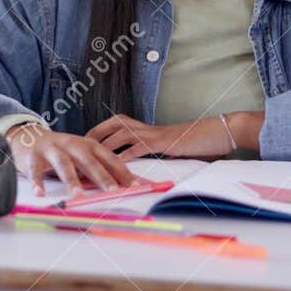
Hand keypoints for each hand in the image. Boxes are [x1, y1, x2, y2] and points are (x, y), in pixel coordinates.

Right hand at [3, 122, 140, 196]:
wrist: (30, 137)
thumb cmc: (62, 150)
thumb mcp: (83, 156)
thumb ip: (102, 170)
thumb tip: (129, 187)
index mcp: (89, 145)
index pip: (110, 159)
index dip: (123, 173)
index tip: (136, 187)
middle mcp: (73, 145)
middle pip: (89, 161)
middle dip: (102, 177)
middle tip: (113, 192)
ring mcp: (53, 150)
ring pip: (64, 164)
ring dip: (71, 180)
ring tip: (78, 195)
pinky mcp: (34, 157)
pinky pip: (36, 171)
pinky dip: (37, 182)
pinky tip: (40, 193)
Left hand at [86, 112, 259, 159]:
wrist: (214, 133)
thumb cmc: (189, 143)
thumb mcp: (163, 146)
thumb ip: (146, 150)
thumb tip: (129, 163)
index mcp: (143, 125)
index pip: (111, 124)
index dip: (95, 133)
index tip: (80, 144)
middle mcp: (143, 126)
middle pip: (110, 127)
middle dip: (92, 138)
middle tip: (77, 150)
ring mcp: (151, 132)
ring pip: (119, 136)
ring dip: (102, 148)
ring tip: (88, 159)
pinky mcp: (160, 142)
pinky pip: (137, 148)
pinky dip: (124, 158)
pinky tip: (113, 166)